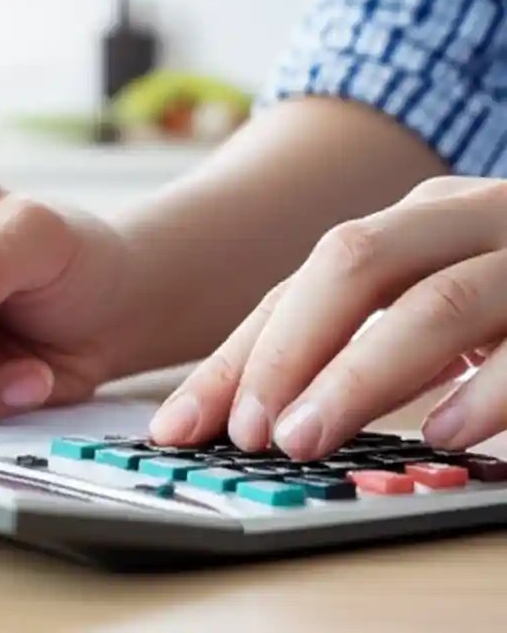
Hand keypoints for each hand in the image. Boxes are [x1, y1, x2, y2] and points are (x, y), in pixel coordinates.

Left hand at [149, 176, 506, 458]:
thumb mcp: (429, 306)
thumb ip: (352, 344)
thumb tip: (241, 414)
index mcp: (411, 221)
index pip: (297, 286)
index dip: (233, 356)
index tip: (179, 425)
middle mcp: (465, 218)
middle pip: (353, 263)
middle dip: (288, 350)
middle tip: (250, 430)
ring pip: (437, 301)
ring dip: (361, 375)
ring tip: (306, 437)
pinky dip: (487, 389)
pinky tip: (444, 432)